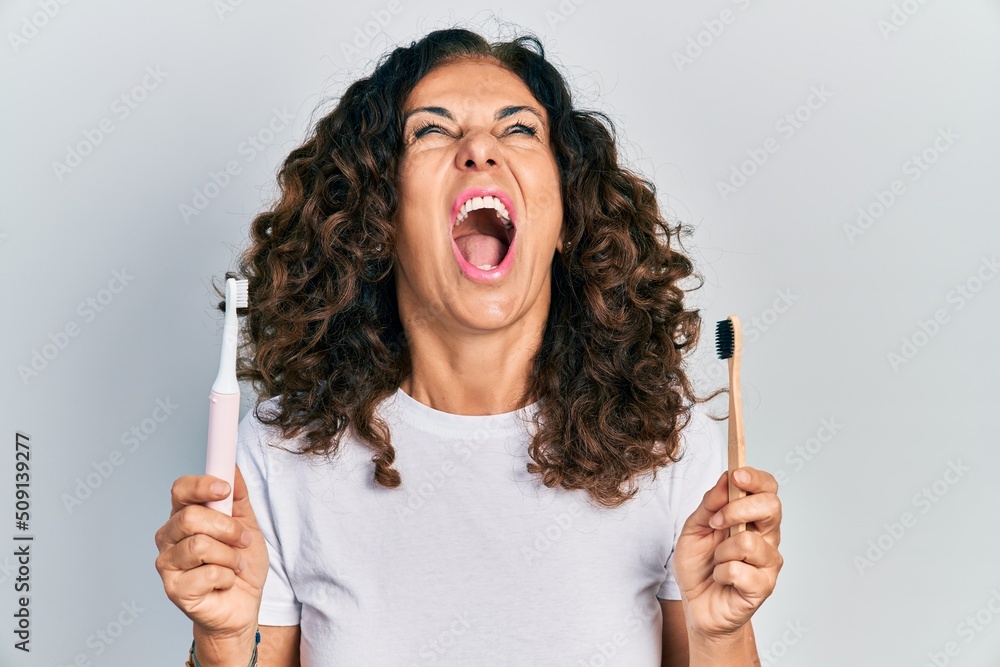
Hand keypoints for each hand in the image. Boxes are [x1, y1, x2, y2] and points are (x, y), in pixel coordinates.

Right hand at [154, 465, 268, 637]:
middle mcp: (169, 537)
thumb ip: (238, 498)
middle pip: (190, 517)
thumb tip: (233, 467)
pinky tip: (225, 582)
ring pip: (199, 546)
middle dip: (226, 528)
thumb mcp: (248, 525)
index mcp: (184, 515)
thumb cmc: (240, 564)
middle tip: (242, 540)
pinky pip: (207, 573)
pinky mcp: (174, 590)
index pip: (180, 489)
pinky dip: (227, 576)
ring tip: (236, 564)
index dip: (201, 485)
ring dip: (230, 555)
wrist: (243, 605)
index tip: (225, 490)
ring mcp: (168, 564)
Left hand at [672, 467, 782, 637]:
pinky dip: (721, 573)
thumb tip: (726, 478)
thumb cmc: (698, 566)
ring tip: (717, 562)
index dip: (756, 478)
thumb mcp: (693, 529)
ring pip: (749, 542)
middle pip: (771, 506)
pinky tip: (722, 579)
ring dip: (721, 552)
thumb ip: (709, 504)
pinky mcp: (764, 586)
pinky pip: (739, 570)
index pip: (768, 489)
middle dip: (737, 509)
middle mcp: (766, 537)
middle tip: (715, 523)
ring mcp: (768, 562)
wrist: (696, 605)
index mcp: (752, 518)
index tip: (737, 475)